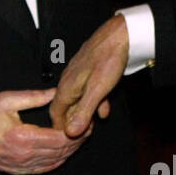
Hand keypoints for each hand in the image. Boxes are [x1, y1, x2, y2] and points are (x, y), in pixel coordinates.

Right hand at [0, 89, 85, 174]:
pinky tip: (64, 152)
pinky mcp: (19, 171)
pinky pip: (45, 169)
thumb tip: (57, 91)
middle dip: (78, 140)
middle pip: (62, 151)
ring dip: (70, 151)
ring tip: (79, 136)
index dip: (77, 130)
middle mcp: (25, 156)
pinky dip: (58, 160)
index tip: (86, 120)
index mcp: (23, 137)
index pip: (60, 138)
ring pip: (56, 161)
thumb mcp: (7, 100)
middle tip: (88, 127)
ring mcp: (22, 166)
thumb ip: (35, 97)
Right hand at [50, 14, 129, 137]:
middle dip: (74, 121)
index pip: (55, 112)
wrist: (120, 36)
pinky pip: (87, 91)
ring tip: (93, 124)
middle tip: (84, 134)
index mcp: (66, 86)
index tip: (67, 139)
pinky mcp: (88, 71)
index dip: (60, 127)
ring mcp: (78, 75)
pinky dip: (94, 102)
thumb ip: (84, 111)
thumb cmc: (107, 60)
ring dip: (85, 112)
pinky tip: (104, 109)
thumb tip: (71, 131)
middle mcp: (68, 80)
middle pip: (65, 107)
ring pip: (77, 99)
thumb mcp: (97, 90)